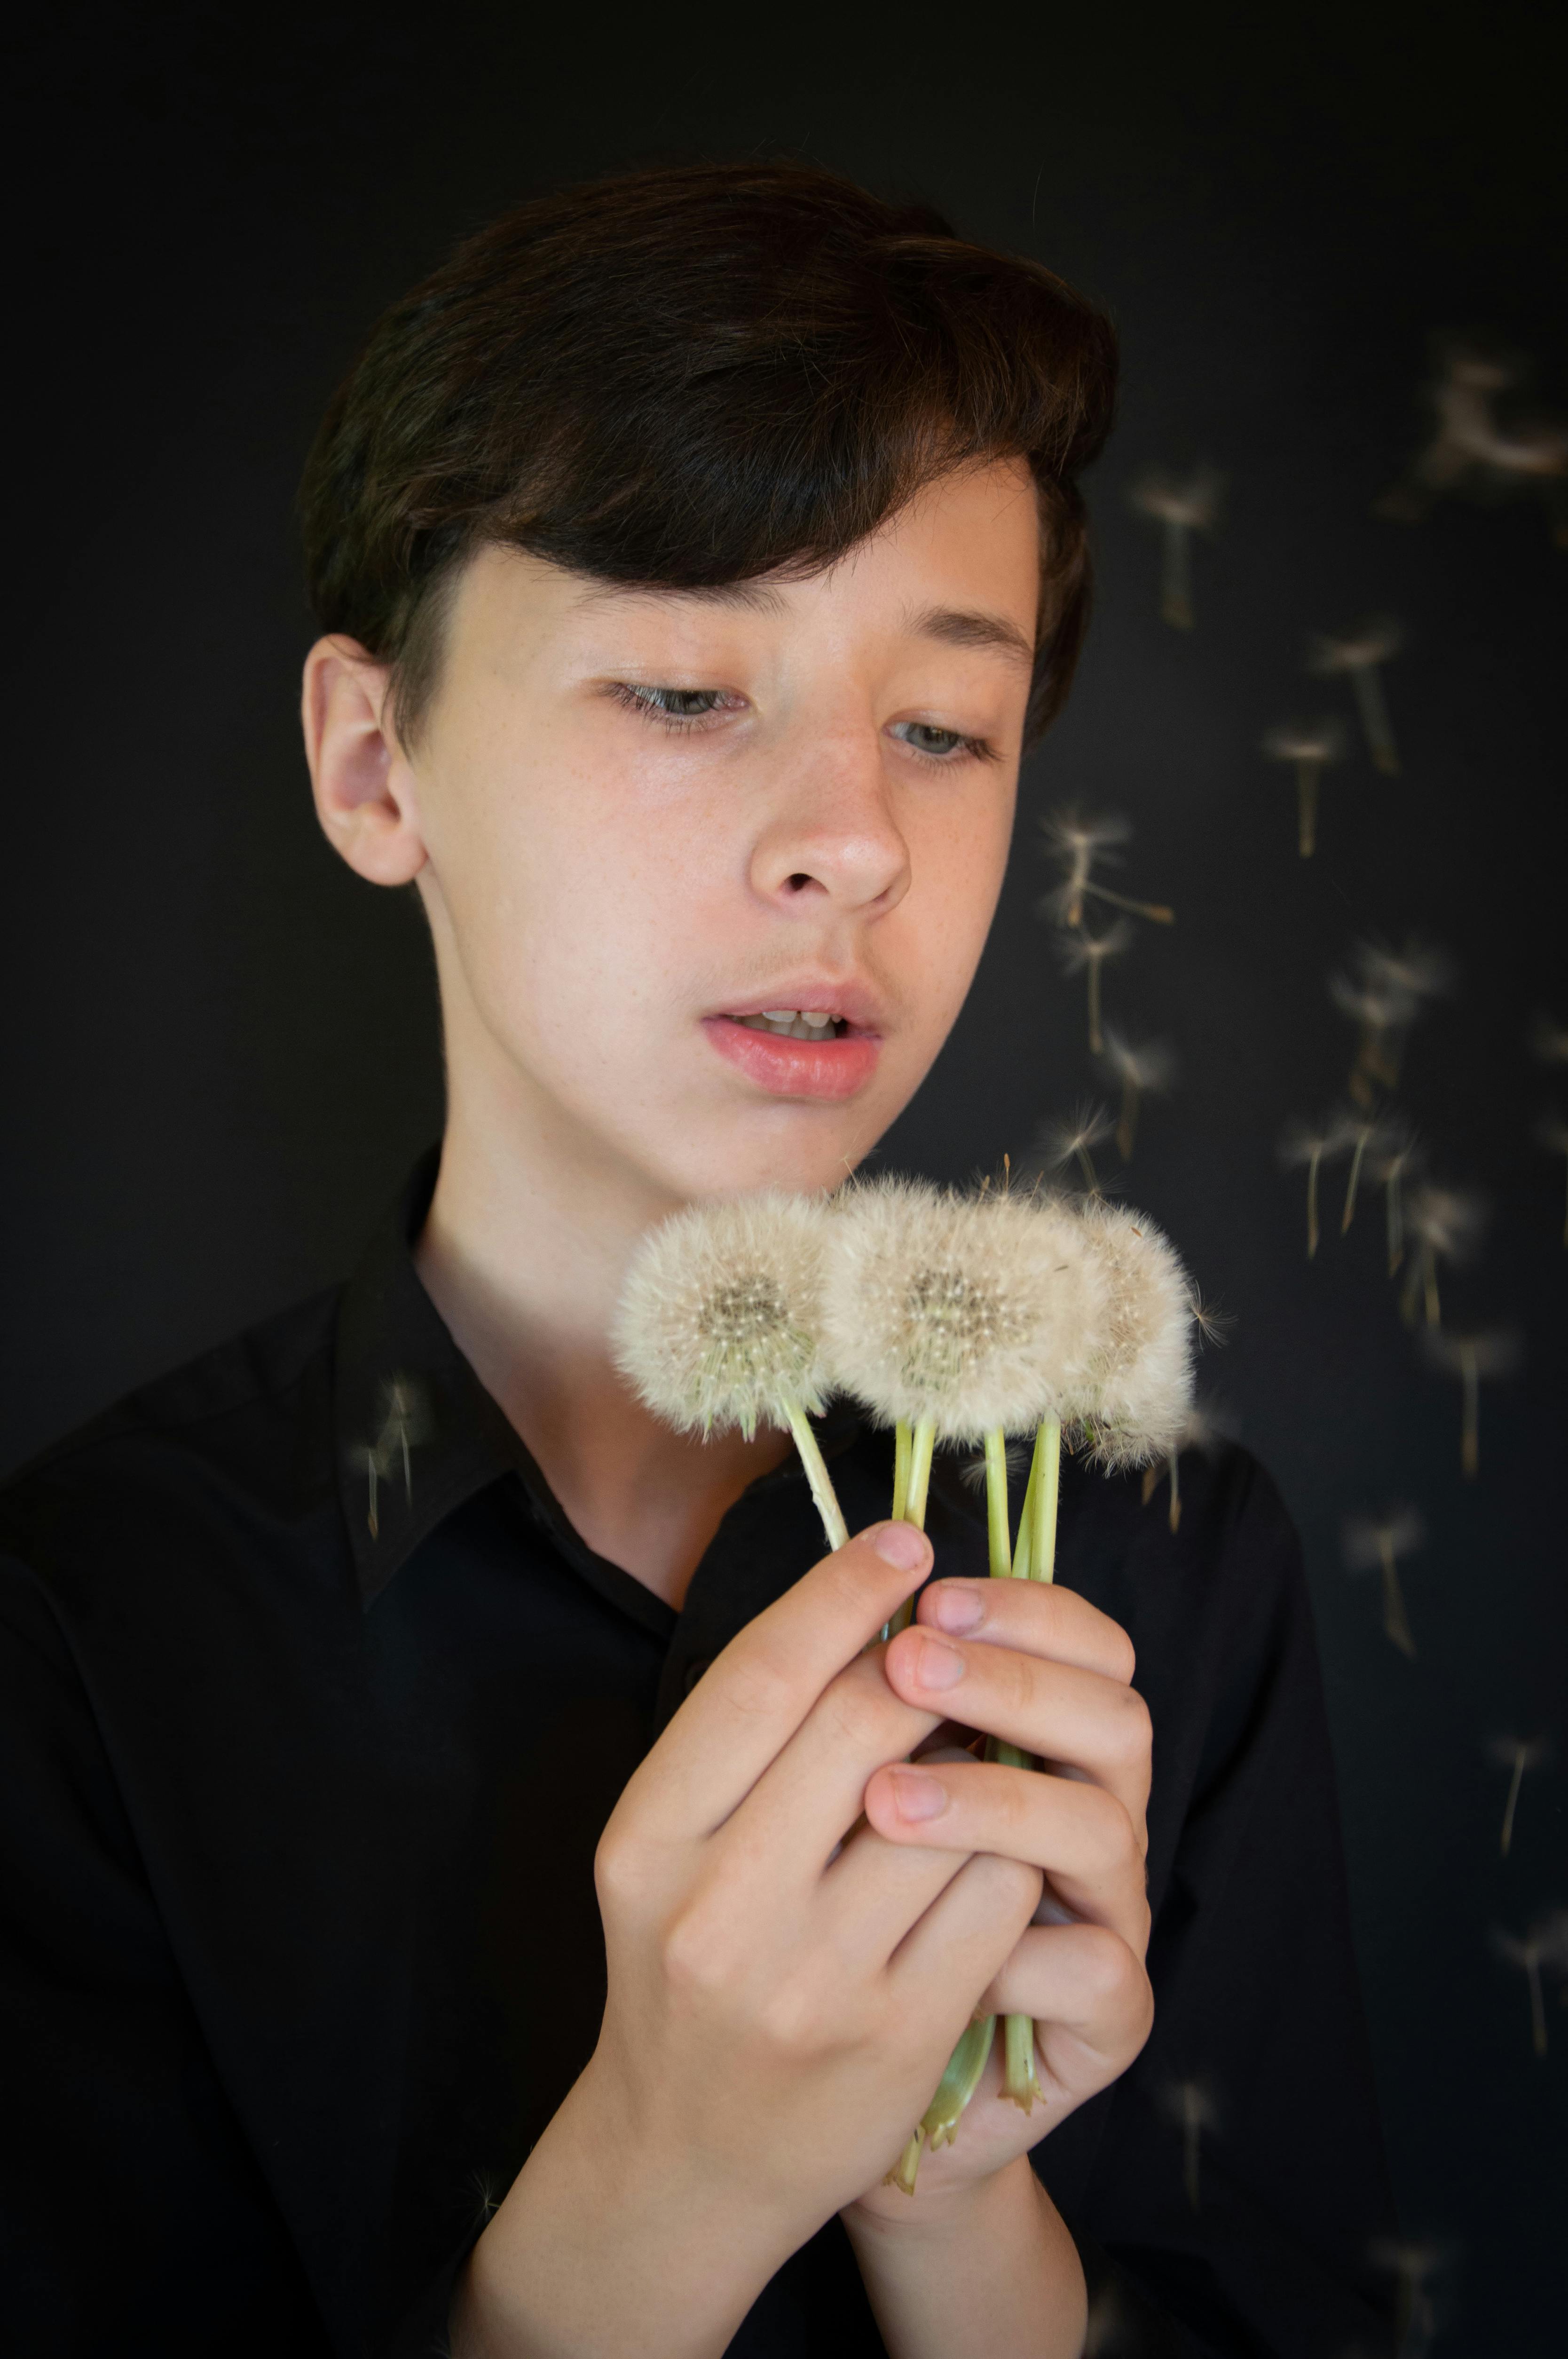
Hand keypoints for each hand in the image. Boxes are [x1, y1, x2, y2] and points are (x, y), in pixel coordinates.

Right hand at [456, 1522, 1043, 2357]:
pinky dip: (1008, 1846)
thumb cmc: (685, 1967)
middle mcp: (719, 1909)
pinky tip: (998, 1834)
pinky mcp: (897, 2037)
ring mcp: (811, 1980)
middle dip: (928, 1658)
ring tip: (978, 1734)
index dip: (840, 1593)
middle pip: (860, 1725)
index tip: (903, 1540)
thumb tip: (863, 1608)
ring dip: (979, 1749)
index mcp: (649, 1841)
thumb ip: (743, 1743)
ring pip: (945, 1808)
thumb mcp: (668, 1851)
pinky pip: (990, 1897)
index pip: (758, 1679)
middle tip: (956, 1629)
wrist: (686, 2158)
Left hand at [843, 1572, 1153, 2227]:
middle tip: (908, 1658)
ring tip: (884, 1803)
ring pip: (1102, 1827)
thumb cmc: (828, 1937)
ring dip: (993, 1798)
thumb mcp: (833, 1809)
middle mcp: (1094, 1816)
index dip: (1019, 1606)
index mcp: (1043, 1743)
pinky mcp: (1112, 2022)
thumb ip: (862, 1715)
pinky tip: (929, 1958)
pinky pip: (1094, 1969)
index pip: (1084, 1640)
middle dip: (1008, 1677)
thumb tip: (847, 1601)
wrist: (840, 2106)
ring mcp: (1112, 1918)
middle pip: (1114, 1713)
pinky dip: (1015, 1956)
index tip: (923, 1584)